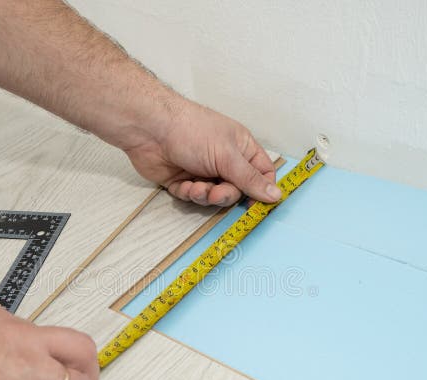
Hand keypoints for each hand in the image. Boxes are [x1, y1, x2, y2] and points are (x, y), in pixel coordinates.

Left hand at [124, 100, 278, 206]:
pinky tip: (183, 184)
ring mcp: (202, 170)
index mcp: (240, 148)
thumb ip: (251, 179)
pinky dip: (188, 194)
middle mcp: (223, 160)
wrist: (151, 130)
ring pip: (213, 197)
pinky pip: (192, 197)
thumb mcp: (227, 156)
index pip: (261, 173)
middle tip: (215, 193)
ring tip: (195, 187)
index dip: (261, 189)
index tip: (255, 203)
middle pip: (236, 190)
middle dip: (225, 195)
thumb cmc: (191, 131)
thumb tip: (276, 194)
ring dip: (205, 196)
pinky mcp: (182, 180)